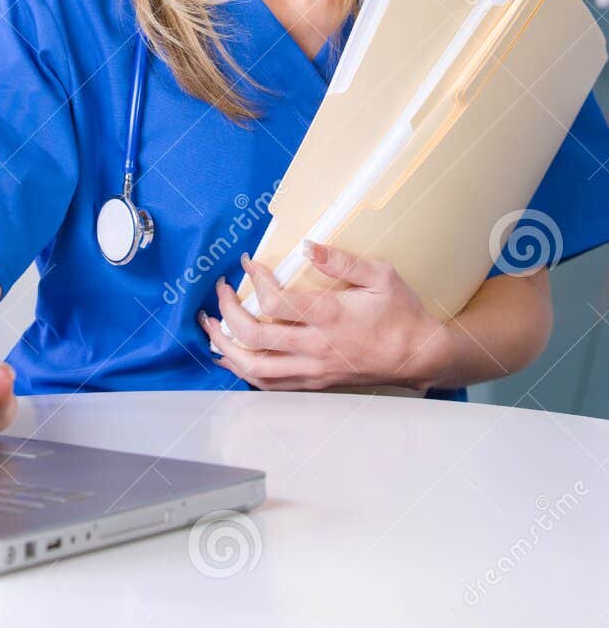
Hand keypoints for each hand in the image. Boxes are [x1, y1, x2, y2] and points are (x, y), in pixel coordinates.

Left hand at [198, 242, 442, 391]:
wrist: (418, 357)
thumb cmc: (401, 313)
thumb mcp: (381, 275)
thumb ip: (342, 260)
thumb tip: (308, 245)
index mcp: (331, 318)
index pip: (275, 304)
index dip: (254, 281)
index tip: (248, 264)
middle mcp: (316, 348)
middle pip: (254, 338)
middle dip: (227, 312)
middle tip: (220, 291)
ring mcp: (313, 370)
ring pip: (255, 368)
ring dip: (225, 346)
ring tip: (209, 326)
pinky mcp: (314, 382)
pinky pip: (269, 383)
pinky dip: (243, 370)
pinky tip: (229, 355)